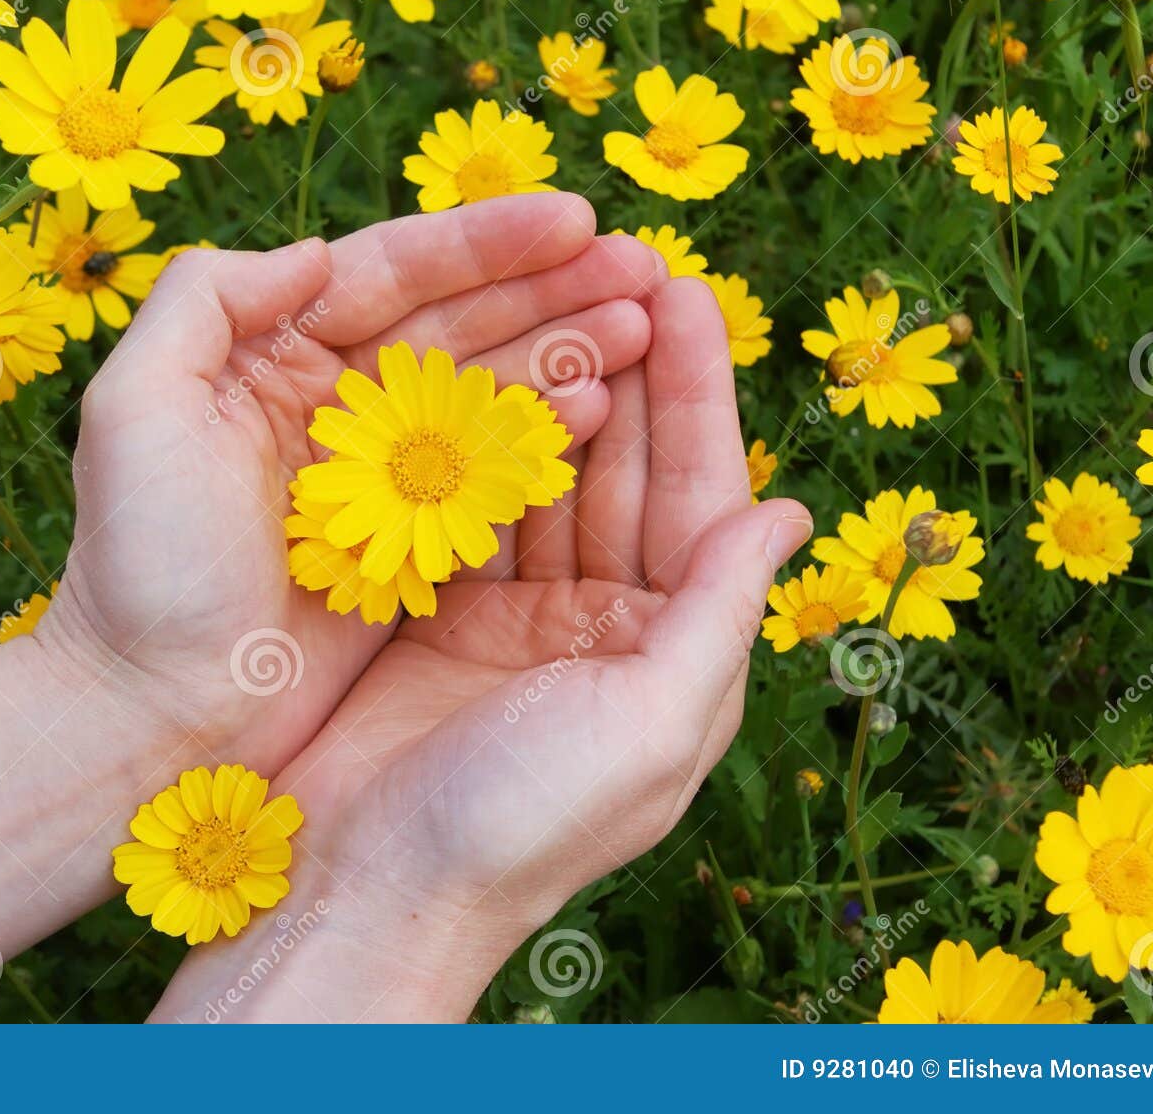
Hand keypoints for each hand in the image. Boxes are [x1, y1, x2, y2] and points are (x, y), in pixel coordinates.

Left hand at [40, 194, 668, 775]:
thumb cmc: (135, 564)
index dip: (484, 242)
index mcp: (273, 354)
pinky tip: (599, 407)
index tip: (574, 219)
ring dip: (564, 350)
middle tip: (640, 266)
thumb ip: (204, 302)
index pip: (391, 274)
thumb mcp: (134, 411)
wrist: (153, 708)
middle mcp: (335, 403)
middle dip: (549, 288)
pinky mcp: (411, 544)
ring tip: (640, 327)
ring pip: (487, 391)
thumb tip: (311, 252)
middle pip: (458, 323)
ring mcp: (380, 476)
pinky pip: (491, 474)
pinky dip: (545, 438)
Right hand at [152, 277, 812, 1021]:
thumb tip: (791, 511)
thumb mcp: (648, 722)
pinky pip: (468, 509)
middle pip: (624, 473)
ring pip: (546, 480)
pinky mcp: (439, 616)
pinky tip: (472, 371)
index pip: (700, 496)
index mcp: (672, 655)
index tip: (684, 287)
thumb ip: (719, 611)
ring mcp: (518, 621)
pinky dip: (474, 444)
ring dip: (551, 393)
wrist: (361, 892)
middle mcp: (605, 631)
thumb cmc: (519, 823)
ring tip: (544, 296)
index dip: (696, 392)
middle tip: (611, 261)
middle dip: (626, 370)